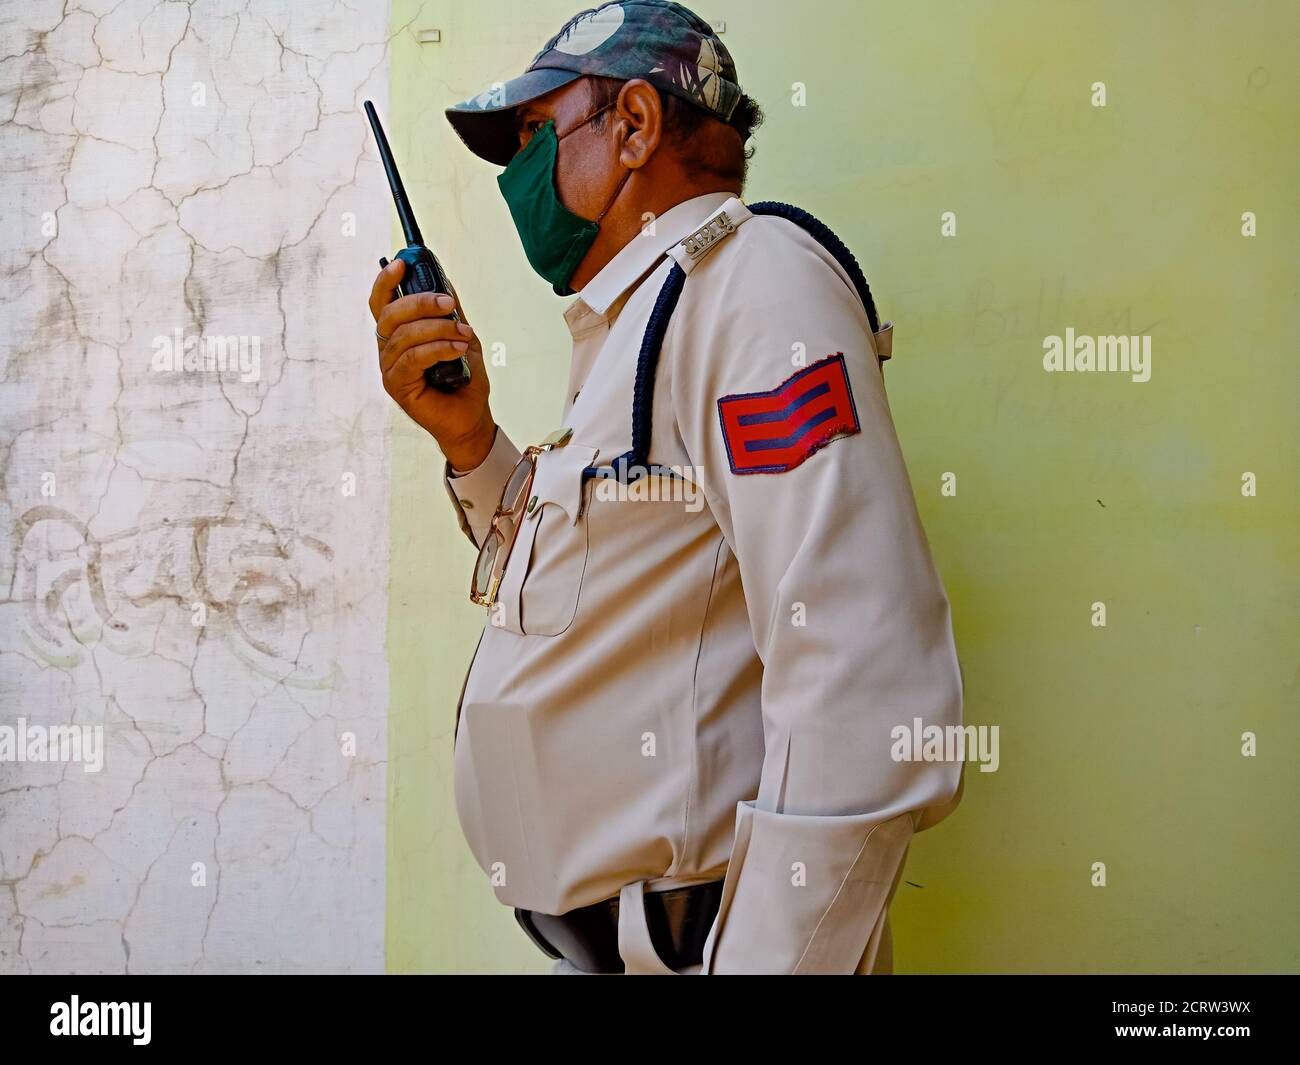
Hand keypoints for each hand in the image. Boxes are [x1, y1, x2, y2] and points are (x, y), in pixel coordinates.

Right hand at [370, 258, 495, 470]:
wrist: (471, 415)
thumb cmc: (464, 378)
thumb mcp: (460, 334)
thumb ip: (450, 311)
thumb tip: (444, 281)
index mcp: (397, 334)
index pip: (381, 302)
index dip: (386, 281)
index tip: (402, 265)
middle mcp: (388, 349)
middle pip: (391, 314)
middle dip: (421, 303)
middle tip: (449, 304)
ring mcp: (389, 368)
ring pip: (404, 335)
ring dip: (438, 329)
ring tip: (463, 333)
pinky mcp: (396, 386)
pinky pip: (412, 358)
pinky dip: (437, 348)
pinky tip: (457, 349)